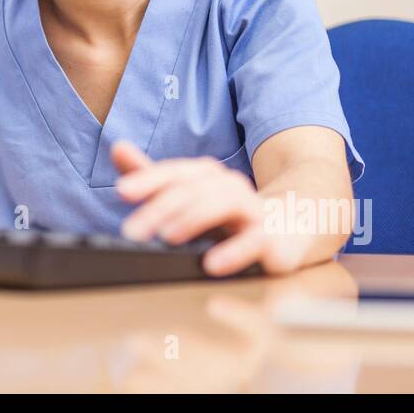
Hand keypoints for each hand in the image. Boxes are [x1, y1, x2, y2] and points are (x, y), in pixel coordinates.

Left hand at [111, 140, 311, 276]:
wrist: (295, 228)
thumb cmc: (231, 216)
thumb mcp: (190, 198)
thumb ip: (154, 178)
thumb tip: (118, 148)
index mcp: (208, 177)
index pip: (175, 172)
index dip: (148, 179)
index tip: (122, 191)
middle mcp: (230, 186)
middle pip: (193, 189)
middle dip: (160, 208)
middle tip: (132, 231)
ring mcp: (254, 210)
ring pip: (223, 203)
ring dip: (192, 219)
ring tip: (167, 237)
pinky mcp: (274, 238)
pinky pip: (255, 240)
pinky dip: (234, 252)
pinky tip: (212, 264)